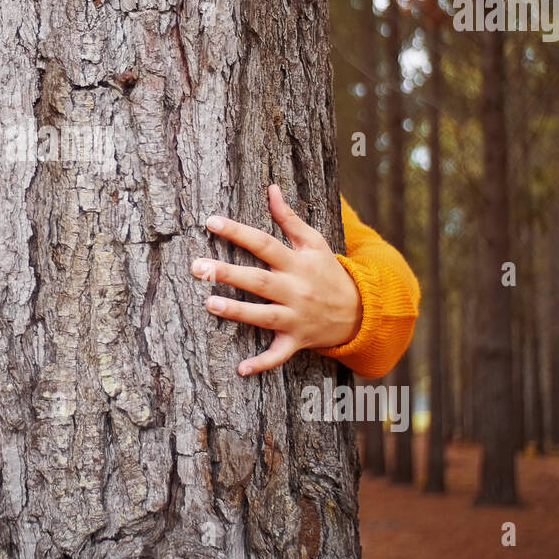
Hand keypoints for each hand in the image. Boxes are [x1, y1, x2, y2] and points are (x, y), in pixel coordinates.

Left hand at [191, 185, 362, 376]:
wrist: (360, 311)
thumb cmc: (329, 272)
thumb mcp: (314, 242)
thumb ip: (289, 218)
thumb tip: (271, 188)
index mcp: (296, 263)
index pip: (264, 243)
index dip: (238, 232)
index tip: (210, 221)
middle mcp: (295, 289)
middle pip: (259, 281)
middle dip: (228, 273)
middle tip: (198, 267)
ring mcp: (295, 317)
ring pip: (264, 316)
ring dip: (237, 312)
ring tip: (209, 303)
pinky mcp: (296, 340)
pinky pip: (278, 354)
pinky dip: (261, 363)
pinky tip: (240, 369)